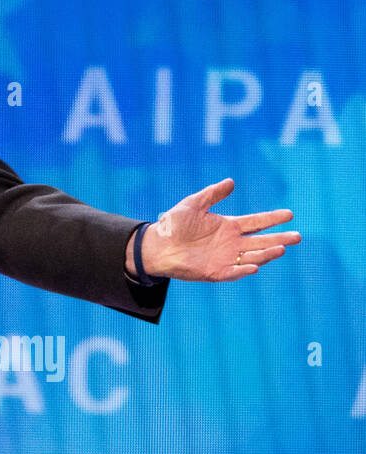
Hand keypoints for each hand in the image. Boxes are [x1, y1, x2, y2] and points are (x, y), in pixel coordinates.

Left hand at [129, 178, 299, 281]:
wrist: (157, 244)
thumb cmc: (174, 224)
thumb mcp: (193, 204)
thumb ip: (212, 194)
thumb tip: (231, 182)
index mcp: (229, 226)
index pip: (256, 222)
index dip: (272, 218)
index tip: (289, 214)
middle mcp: (231, 243)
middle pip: (261, 241)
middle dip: (279, 238)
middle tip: (297, 236)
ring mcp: (225, 258)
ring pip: (253, 256)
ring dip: (267, 253)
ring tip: (281, 248)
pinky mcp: (216, 271)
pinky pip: (233, 272)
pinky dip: (243, 269)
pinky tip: (255, 266)